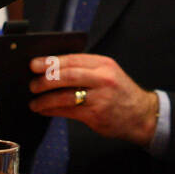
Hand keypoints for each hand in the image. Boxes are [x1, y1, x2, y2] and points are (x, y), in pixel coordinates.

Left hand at [28, 53, 158, 145]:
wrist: (142, 114)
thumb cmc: (120, 93)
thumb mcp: (108, 73)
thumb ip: (86, 69)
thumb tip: (52, 69)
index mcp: (104, 64)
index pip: (72, 59)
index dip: (51, 61)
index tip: (35, 64)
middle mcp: (103, 78)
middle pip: (68, 75)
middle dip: (46, 80)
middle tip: (33, 84)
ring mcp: (100, 97)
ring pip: (65, 96)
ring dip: (46, 99)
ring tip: (35, 101)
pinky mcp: (96, 115)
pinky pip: (68, 111)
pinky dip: (53, 110)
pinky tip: (45, 110)